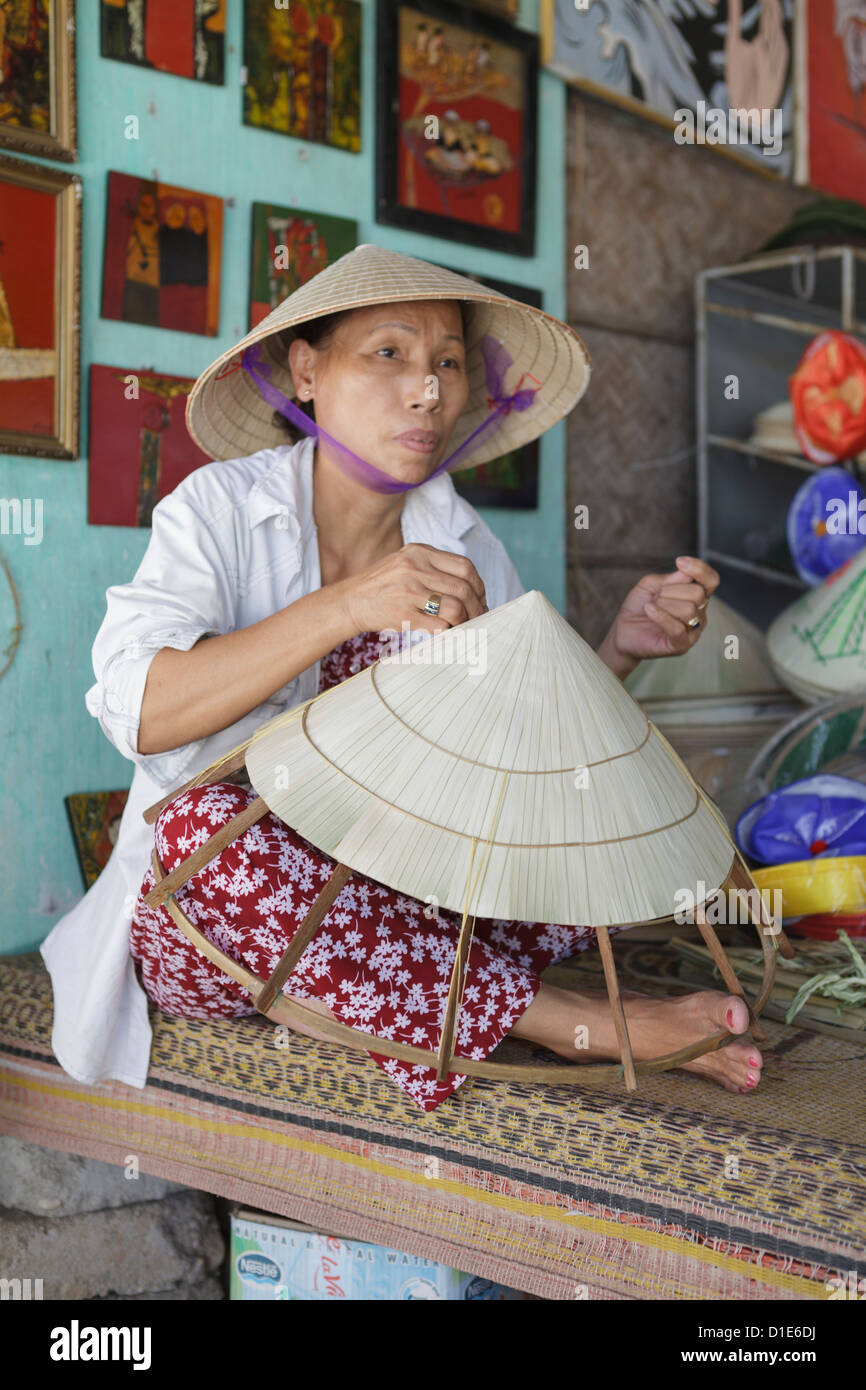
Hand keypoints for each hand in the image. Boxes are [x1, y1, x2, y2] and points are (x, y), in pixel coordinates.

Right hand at [336, 542, 487, 635]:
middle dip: (477, 606)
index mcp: (419, 552)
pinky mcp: (403, 614)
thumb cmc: (382, 585)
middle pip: (464, 588)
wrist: (350, 600)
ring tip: (465, 626)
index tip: (480, 598)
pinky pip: (440, 625)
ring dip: (466, 621)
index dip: (478, 585)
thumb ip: (434, 568)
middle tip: (478, 617)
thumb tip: (470, 588)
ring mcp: (408, 591)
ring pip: (456, 607)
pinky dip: (450, 631)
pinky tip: (449, 633)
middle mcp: (415, 568)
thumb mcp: (406, 562)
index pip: (464, 566)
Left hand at [597, 556, 719, 678]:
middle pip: (698, 593)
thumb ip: (670, 578)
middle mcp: (699, 613)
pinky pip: (677, 628)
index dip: (700, 569)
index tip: (679, 562)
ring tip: (651, 607)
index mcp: (696, 596)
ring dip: (664, 604)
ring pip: (689, 609)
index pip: (711, 580)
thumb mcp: (650, 584)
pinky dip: (660, 616)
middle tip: (656, 597)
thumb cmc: (639, 606)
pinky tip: (649, 610)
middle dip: (671, 590)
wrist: (623, 631)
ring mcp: (693, 631)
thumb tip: (687, 571)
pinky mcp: (681, 646)